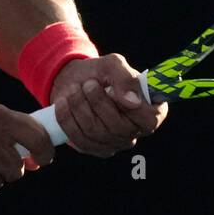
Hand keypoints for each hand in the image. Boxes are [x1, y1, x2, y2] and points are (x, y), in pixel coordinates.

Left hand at [48, 55, 168, 156]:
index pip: (149, 121)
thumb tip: (133, 102)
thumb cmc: (100, 73)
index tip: (111, 89)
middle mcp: (134, 131)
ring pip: (96, 133)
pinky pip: (80, 140)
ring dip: (80, 107)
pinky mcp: (93, 149)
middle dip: (97, 102)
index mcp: (149, 111)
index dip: (131, 109)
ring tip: (74, 89)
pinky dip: (67, 119)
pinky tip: (63, 103)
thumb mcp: (113, 65)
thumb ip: (126, 78)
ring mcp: (114, 143)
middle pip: (118, 128)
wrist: (74, 81)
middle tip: (88, 84)